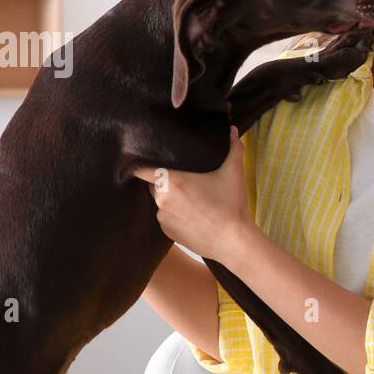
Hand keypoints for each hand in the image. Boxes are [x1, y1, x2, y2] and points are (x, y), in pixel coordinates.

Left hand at [132, 127, 252, 262]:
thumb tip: (233, 130)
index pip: (141, 170)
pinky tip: (193, 215)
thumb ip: (233, 148)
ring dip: (171, 199)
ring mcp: (163, 218)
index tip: (144, 159)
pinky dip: (175, 215)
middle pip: (154, 185)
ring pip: (161, 202)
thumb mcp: (234, 173)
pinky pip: (166, 218)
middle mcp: (162, 200)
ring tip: (192, 200)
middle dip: (165, 181)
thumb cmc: (232, 206)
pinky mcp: (168, 233)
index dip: (140, 164)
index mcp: (172, 181)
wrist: (233, 242)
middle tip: (184, 179)